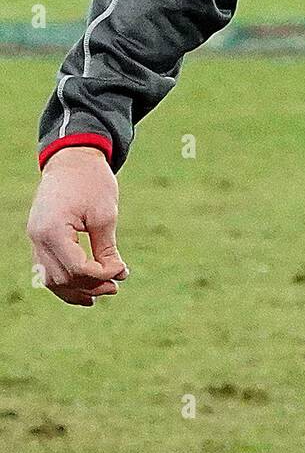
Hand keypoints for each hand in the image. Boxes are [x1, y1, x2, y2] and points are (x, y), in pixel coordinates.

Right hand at [26, 147, 128, 306]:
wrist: (72, 158)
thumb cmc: (91, 181)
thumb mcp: (105, 214)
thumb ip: (107, 248)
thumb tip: (117, 275)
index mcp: (53, 229)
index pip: (76, 268)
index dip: (101, 275)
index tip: (122, 270)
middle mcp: (38, 237)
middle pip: (61, 278)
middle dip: (89, 286)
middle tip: (115, 287)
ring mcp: (35, 238)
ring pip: (50, 279)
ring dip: (75, 290)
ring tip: (101, 293)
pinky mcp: (39, 237)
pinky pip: (48, 268)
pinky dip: (66, 280)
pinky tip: (85, 288)